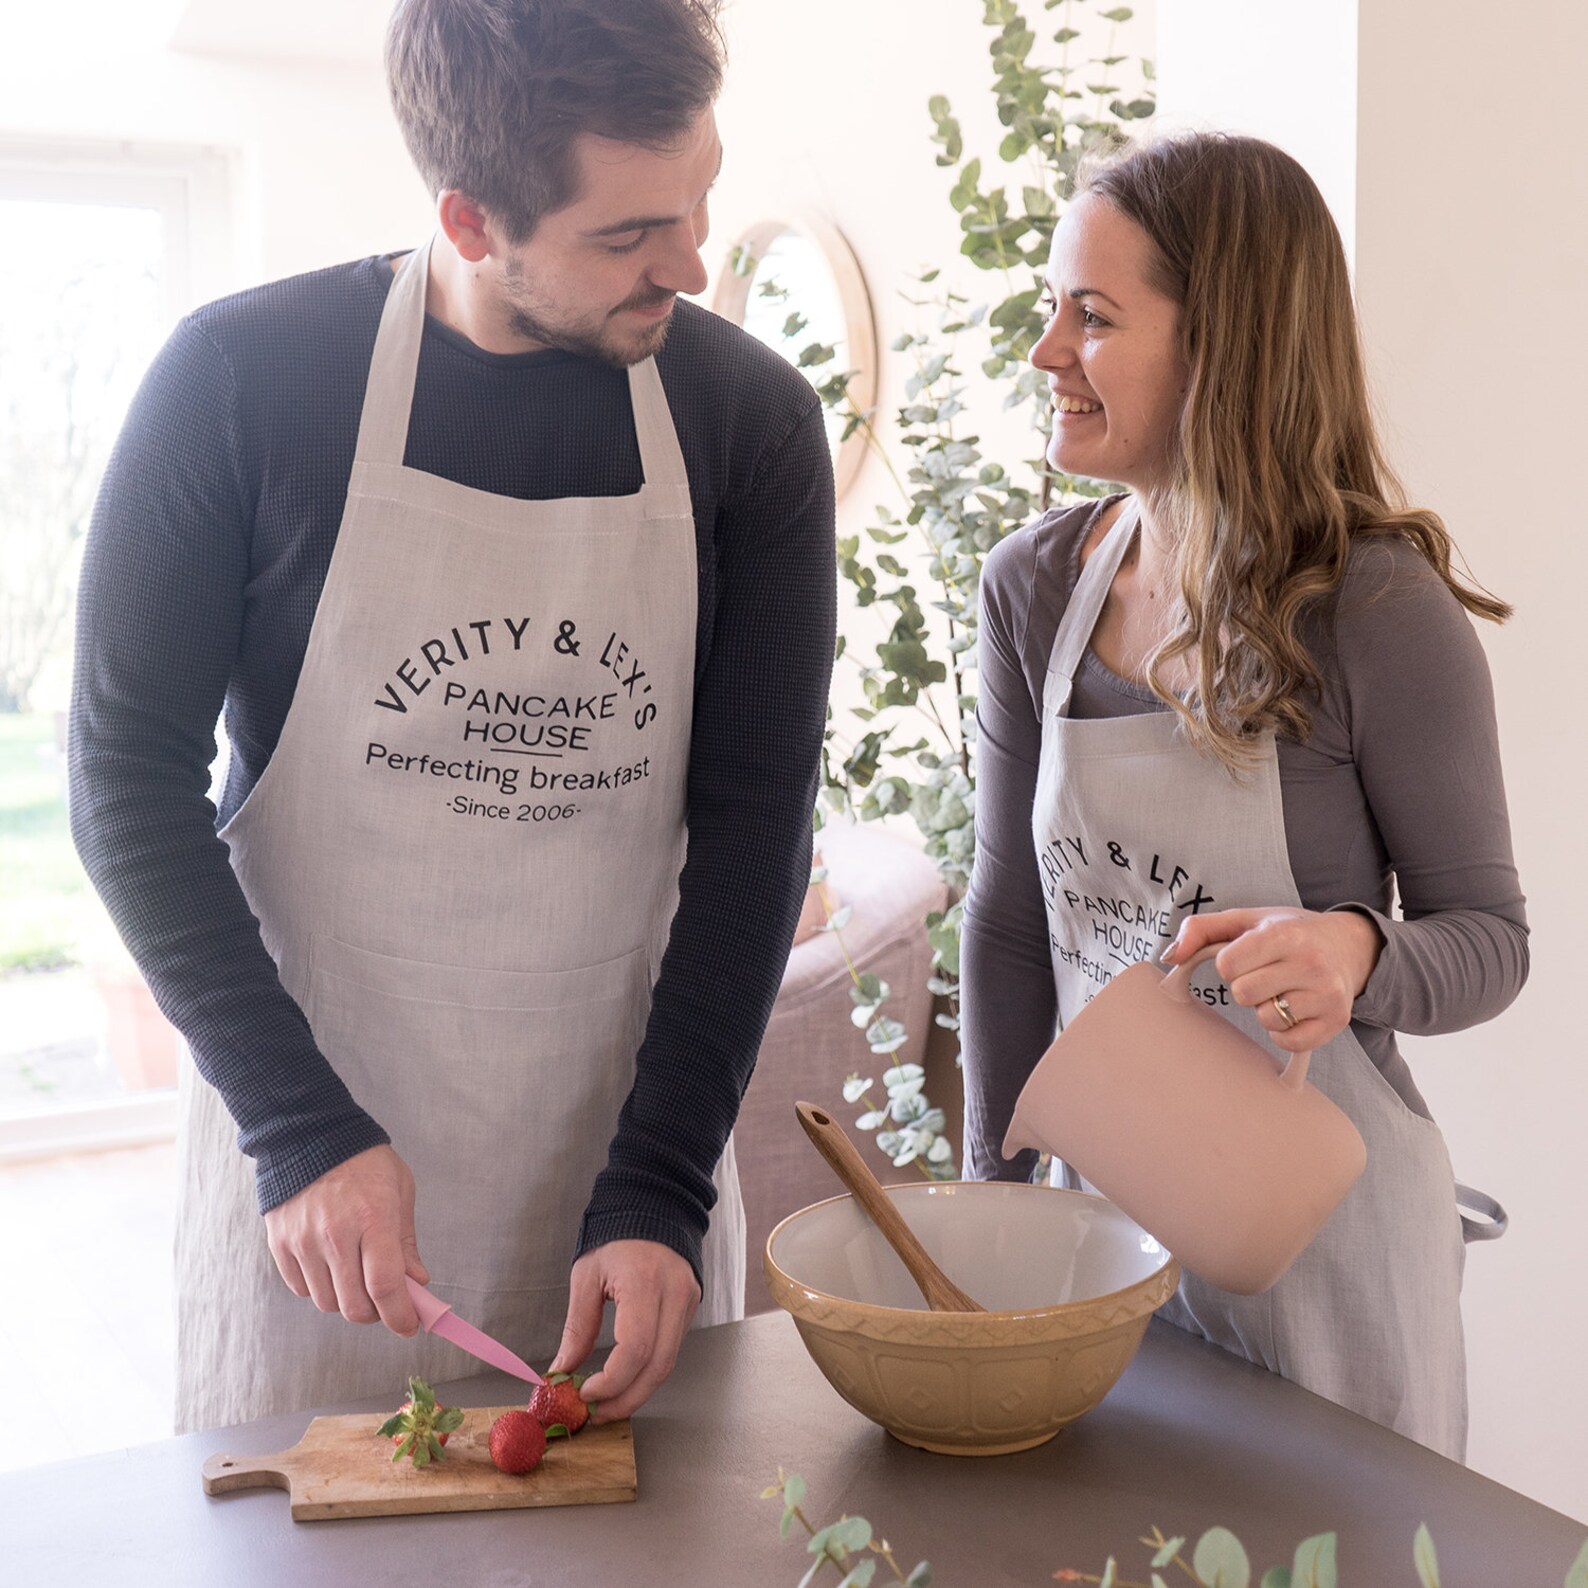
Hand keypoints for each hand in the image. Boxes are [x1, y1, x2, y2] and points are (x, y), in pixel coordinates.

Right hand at [263, 1144, 427, 1335]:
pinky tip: (332, 1266)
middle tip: (387, 1302)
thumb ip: (406, 1242)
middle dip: (377, 1313)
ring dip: (347, 1301)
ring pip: (327, 1303)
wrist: (310, 1136)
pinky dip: (321, 1288)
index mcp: (372, 1219)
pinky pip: (302, 1289)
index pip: (385, 1287)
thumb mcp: (400, 1192)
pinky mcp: (280, 1245)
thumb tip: (417, 1283)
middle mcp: (334, 1235)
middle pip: (355, 1306)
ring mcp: (303, 1242)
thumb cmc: (364, 1163)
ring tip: (358, 1277)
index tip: (410, 1325)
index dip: (400, 1316)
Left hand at [550, 1239, 700, 1422]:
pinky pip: (671, 1350)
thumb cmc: (616, 1235)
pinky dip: (648, 1372)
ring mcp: (688, 1302)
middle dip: (626, 1399)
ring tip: (606, 1404)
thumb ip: (577, 1327)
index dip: (611, 1381)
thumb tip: (562, 1372)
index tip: (584, 1394)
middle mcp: (674, 1294)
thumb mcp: (587, 1276)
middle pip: (658, 1366)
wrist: (654, 1206)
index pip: (635, 1348)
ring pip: (668, 1364)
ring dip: (637, 1391)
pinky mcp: (691, 1308)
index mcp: (645, 1282)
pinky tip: (626, 1381)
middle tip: (596, 1415)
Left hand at [1162, 906, 1382, 1051]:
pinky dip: (1283, 1031)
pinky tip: (1293, 1009)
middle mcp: (1311, 964)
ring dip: (1266, 1008)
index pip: (1227, 965)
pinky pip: (1289, 1041)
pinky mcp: (1336, 1021)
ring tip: (1283, 988)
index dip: (1229, 962)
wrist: (1350, 945)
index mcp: (1285, 935)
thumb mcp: (1246, 919)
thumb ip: (1200, 929)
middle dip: (1246, 985)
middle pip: (1243, 994)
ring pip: (1266, 1019)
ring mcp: (1327, 995)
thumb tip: (1170, 957)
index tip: (1246, 956)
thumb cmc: (1290, 931)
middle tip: (1266, 973)